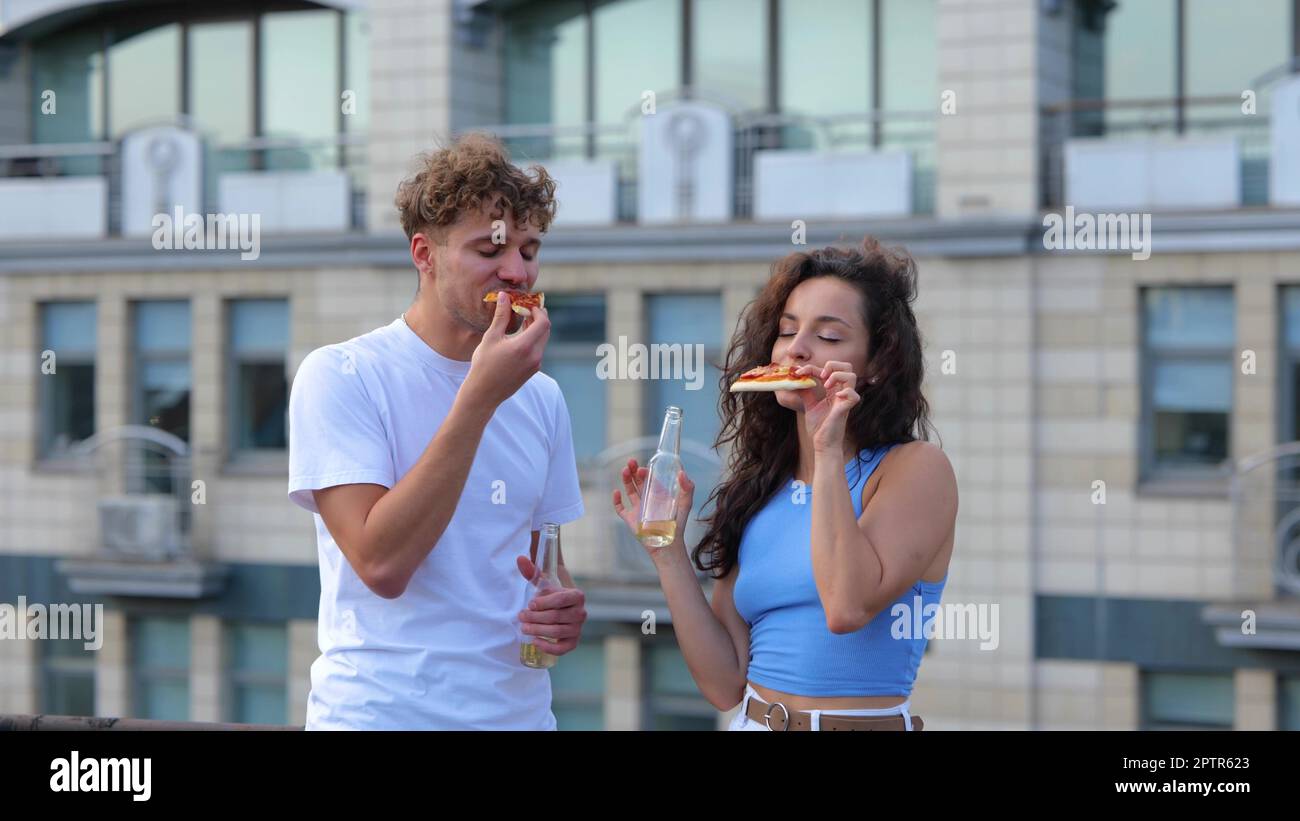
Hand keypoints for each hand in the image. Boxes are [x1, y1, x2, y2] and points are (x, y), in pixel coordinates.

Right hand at [461, 292, 550, 409]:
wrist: (483, 393)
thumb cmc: (483, 364)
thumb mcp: (491, 337)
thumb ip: (501, 316)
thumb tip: (504, 296)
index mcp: (525, 346)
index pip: (543, 323)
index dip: (539, 311)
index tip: (528, 305)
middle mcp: (535, 356)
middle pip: (546, 331)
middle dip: (539, 318)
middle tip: (528, 309)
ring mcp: (535, 365)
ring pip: (542, 341)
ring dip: (536, 329)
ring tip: (524, 320)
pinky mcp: (533, 371)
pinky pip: (538, 350)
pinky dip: (533, 340)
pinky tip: (521, 337)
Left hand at [515, 555, 585, 655]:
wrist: (560, 608)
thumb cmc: (550, 594)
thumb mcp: (543, 582)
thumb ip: (532, 571)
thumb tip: (520, 558)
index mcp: (577, 595)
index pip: (561, 599)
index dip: (544, 602)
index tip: (530, 604)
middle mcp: (581, 612)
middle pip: (556, 616)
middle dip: (535, 617)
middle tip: (521, 616)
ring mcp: (578, 628)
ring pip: (557, 632)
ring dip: (538, 631)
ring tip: (523, 628)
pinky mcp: (573, 642)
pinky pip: (563, 648)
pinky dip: (548, 647)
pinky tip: (535, 642)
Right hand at [611, 458, 694, 557]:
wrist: (668, 544)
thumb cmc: (678, 525)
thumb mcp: (685, 504)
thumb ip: (688, 488)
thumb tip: (681, 472)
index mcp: (658, 494)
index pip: (650, 479)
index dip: (645, 471)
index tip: (643, 468)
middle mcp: (647, 500)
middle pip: (637, 482)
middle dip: (633, 471)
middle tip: (631, 462)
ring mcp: (638, 509)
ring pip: (629, 491)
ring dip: (625, 480)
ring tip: (624, 470)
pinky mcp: (631, 519)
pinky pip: (620, 508)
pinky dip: (616, 500)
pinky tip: (617, 492)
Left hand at [793, 361, 860, 451]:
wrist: (822, 443)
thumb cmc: (819, 426)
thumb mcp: (809, 404)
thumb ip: (805, 391)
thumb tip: (794, 378)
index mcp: (833, 390)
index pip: (828, 370)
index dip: (812, 367)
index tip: (798, 372)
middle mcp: (841, 392)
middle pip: (847, 367)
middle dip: (833, 365)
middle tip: (821, 375)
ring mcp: (844, 400)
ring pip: (852, 377)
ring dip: (837, 376)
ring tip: (826, 384)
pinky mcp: (845, 410)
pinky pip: (854, 396)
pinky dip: (846, 392)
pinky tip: (835, 396)